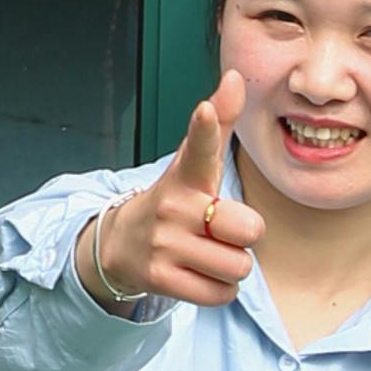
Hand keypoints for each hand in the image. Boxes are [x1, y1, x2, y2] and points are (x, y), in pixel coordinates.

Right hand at [82, 80, 265, 313]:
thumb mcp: (193, 165)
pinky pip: (221, 294)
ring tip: (205, 254)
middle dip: (242, 238)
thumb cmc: (174, 202)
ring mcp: (165, 244)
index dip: (205, 128)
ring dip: (230, 267)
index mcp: (187, 176)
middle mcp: (174, 207)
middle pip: (249, 231)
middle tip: (217, 233)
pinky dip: (218, 290)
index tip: (205, 109)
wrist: (121, 244)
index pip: (199, 147)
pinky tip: (198, 274)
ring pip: (238, 267)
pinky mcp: (161, 280)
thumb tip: (236, 76)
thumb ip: (219, 124)